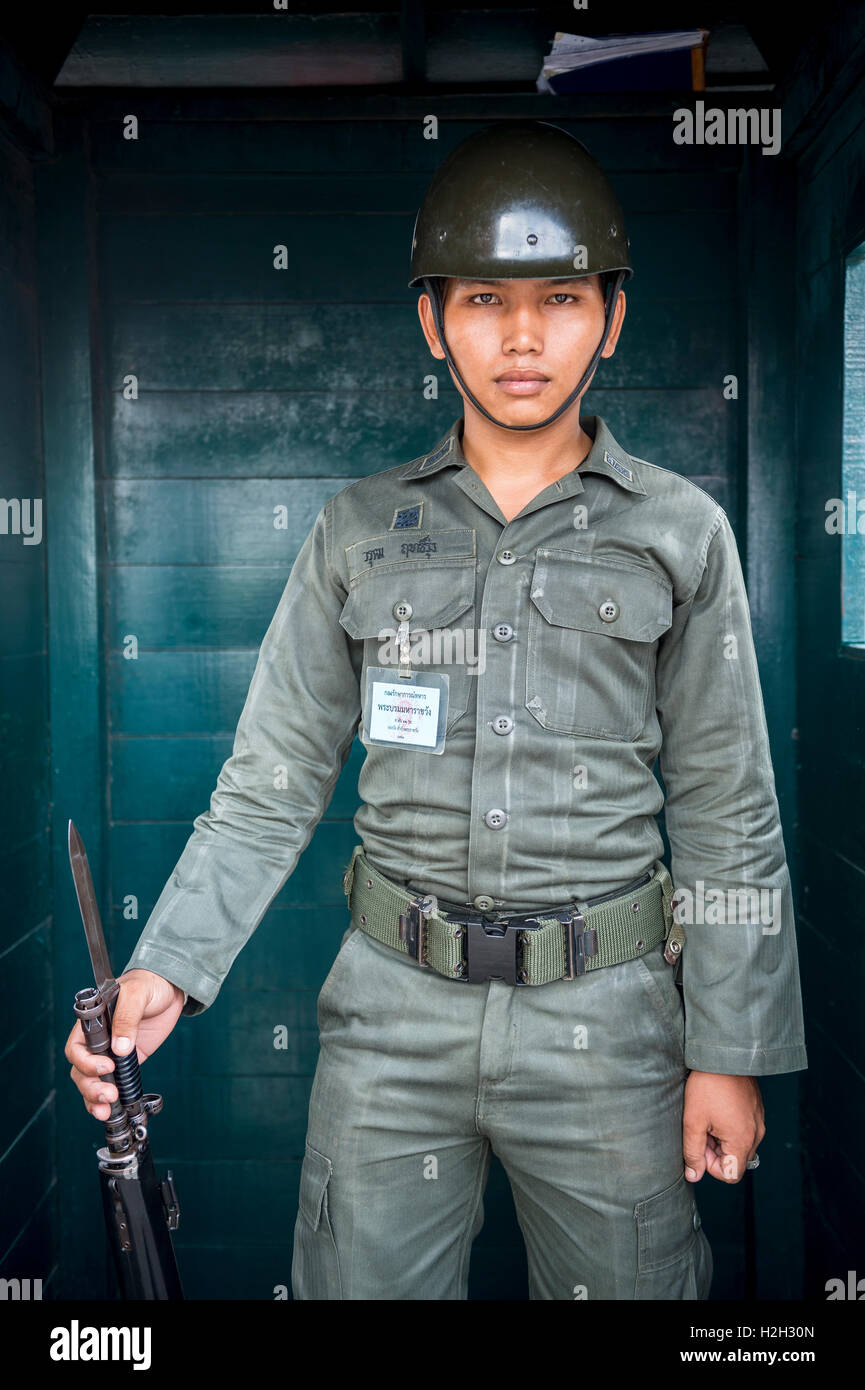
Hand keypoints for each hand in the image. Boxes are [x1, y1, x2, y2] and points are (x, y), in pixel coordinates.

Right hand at [65, 969, 184, 1120]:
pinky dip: (108, 1099)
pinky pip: (111, 1083)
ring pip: (90, 1081)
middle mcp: (97, 1040)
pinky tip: (111, 1110)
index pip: (76, 1047)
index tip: (107, 1066)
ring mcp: (110, 1053)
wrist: (170, 988)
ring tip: (105, 1109)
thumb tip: (120, 1048)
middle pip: (80, 1070)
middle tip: (109, 1094)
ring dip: (94, 1098)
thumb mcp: (137, 993)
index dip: (86, 1061)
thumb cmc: (148, 984)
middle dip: (91, 1085)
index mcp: (92, 1022)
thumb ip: (127, 1017)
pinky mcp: (126, 1063)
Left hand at [682, 1071, 765, 1182]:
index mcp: (742, 1140)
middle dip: (714, 1151)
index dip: (710, 1166)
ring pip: (738, 1144)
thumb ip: (692, 1152)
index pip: (730, 1174)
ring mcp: (758, 1121)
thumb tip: (693, 1175)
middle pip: (734, 1160)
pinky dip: (729, 1126)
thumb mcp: (693, 1120)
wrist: (724, 1055)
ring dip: (721, 1138)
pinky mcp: (756, 1110)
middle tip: (700, 1128)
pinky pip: (744, 1130)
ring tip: (708, 1117)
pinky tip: (716, 1108)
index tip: (699, 1145)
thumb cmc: (708, 1086)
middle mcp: (756, 1134)